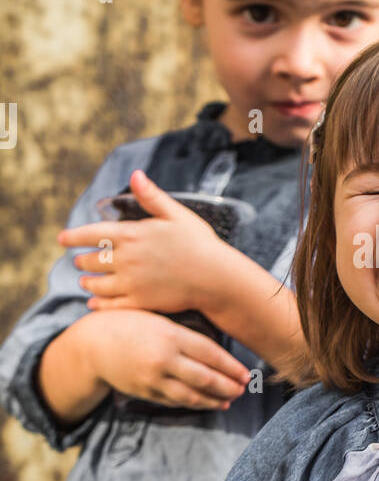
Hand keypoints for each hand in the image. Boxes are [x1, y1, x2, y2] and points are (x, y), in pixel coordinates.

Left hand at [58, 170, 229, 314]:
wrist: (216, 278)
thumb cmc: (200, 244)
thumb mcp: (177, 215)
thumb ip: (152, 197)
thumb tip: (135, 174)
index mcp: (132, 234)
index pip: (91, 234)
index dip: (73, 236)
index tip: (61, 239)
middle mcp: (126, 259)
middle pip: (91, 261)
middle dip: (82, 260)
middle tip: (79, 261)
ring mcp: (131, 282)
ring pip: (96, 284)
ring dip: (87, 282)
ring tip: (84, 281)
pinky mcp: (139, 302)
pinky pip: (110, 306)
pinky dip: (98, 304)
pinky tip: (93, 303)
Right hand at [79, 309, 249, 409]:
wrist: (93, 344)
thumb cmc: (130, 324)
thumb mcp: (158, 318)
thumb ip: (185, 333)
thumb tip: (219, 349)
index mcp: (170, 336)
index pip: (210, 354)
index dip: (231, 367)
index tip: (245, 373)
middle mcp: (162, 359)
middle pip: (205, 378)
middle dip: (227, 386)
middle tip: (242, 389)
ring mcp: (153, 379)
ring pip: (191, 395)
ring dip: (214, 400)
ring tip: (230, 400)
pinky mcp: (145, 392)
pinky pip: (175, 401)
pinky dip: (195, 404)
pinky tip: (209, 403)